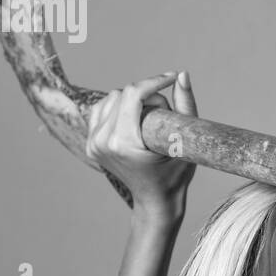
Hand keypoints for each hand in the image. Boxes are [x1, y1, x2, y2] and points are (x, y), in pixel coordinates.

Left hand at [85, 70, 197, 219]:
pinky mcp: (90, 144)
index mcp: (123, 142)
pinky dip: (117, 107)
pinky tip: (133, 117)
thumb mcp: (185, 140)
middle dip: (146, 94)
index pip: (132, 95)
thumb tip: (181, 75)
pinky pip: (100, 110)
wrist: (155, 200)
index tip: (171, 78)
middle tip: (165, 111)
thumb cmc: (175, 174)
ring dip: (131, 99)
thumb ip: (185, 105)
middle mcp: (102, 142)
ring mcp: (92, 144)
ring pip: (109, 98)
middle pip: (122, 94)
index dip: (154, 81)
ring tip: (149, 117)